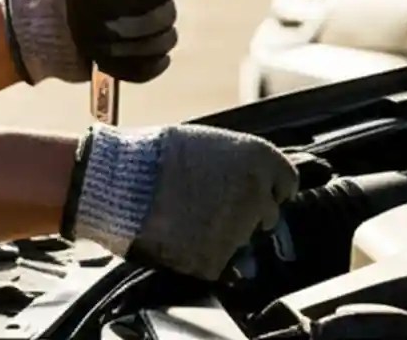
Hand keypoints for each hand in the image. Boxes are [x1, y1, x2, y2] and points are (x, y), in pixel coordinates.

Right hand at [71, 124, 298, 280]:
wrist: (119, 183)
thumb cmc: (155, 156)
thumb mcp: (207, 142)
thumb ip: (239, 162)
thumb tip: (253, 177)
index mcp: (260, 158)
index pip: (288, 183)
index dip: (270, 189)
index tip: (255, 193)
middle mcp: (258, 193)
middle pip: (268, 214)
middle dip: (246, 213)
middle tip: (210, 206)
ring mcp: (240, 229)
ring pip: (242, 240)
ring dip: (222, 234)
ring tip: (186, 218)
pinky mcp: (218, 259)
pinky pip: (218, 263)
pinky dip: (201, 255)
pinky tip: (178, 235)